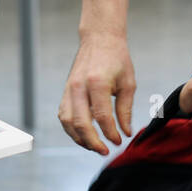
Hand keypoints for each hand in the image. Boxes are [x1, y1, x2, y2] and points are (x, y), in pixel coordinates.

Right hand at [59, 34, 135, 154]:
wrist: (100, 39)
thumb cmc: (117, 59)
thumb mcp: (128, 83)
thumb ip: (125, 109)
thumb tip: (125, 132)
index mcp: (97, 83)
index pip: (102, 117)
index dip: (110, 133)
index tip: (119, 141)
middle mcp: (79, 87)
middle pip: (81, 123)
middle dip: (93, 142)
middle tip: (105, 151)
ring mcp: (69, 89)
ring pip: (68, 122)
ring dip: (80, 139)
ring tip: (94, 146)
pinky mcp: (65, 91)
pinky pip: (63, 115)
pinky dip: (71, 129)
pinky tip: (83, 135)